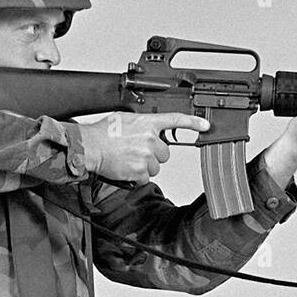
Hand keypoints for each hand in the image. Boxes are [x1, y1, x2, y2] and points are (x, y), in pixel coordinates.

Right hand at [79, 112, 211, 183]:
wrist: (90, 147)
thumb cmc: (104, 133)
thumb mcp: (125, 119)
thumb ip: (142, 123)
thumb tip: (149, 129)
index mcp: (148, 123)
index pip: (175, 120)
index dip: (193, 123)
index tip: (205, 126)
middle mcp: (150, 139)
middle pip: (165, 153)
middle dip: (154, 155)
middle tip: (137, 151)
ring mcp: (146, 155)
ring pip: (156, 167)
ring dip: (145, 166)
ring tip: (129, 159)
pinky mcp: (141, 171)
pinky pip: (146, 178)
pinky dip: (137, 176)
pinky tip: (127, 168)